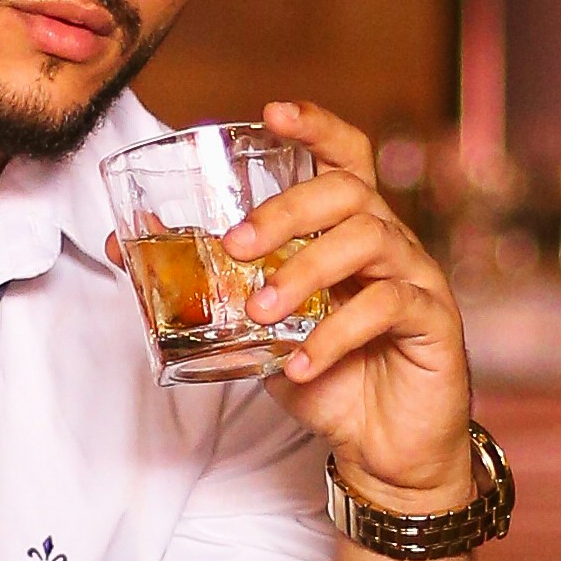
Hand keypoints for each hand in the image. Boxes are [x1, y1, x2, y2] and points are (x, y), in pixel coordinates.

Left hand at [228, 99, 477, 508]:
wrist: (385, 448)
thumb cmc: (327, 377)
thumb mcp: (255, 328)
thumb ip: (208, 285)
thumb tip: (128, 242)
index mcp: (350, 228)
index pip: (345, 155)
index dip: (315, 126)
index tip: (272, 112)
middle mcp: (390, 240)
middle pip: (349, 190)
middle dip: (287, 209)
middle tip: (236, 245)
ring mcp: (417, 276)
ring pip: (368, 240)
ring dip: (304, 272)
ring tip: (261, 313)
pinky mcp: (433, 321)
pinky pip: (386, 307)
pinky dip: (334, 334)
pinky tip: (299, 364)